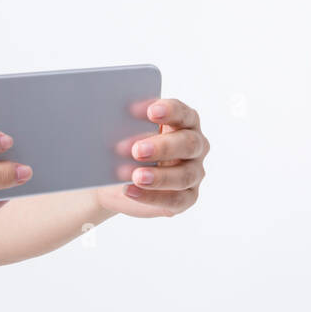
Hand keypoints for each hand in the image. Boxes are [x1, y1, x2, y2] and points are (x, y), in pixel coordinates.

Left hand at [94, 98, 208, 217]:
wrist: (115, 177)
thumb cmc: (127, 145)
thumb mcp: (126, 133)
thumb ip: (129, 125)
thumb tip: (117, 122)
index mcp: (184, 121)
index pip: (183, 113)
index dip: (170, 111)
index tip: (151, 112)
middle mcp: (195, 145)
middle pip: (188, 144)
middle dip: (163, 147)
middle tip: (137, 150)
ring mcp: (194, 172)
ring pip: (184, 175)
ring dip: (159, 177)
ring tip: (136, 176)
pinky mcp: (187, 197)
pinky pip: (175, 200)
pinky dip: (151, 197)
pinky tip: (130, 190)